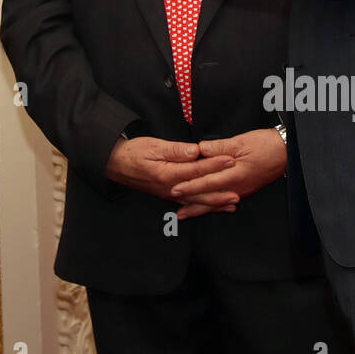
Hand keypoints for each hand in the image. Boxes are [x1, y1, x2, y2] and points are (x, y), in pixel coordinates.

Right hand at [105, 136, 234, 201]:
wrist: (115, 164)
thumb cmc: (133, 152)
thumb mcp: (152, 146)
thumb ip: (174, 150)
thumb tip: (194, 151)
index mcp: (167, 174)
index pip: (196, 169)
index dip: (215, 164)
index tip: (231, 159)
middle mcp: (169, 188)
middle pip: (200, 190)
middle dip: (220, 191)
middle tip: (239, 192)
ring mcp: (168, 194)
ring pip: (196, 201)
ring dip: (215, 203)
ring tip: (232, 204)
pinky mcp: (167, 196)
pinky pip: (188, 203)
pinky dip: (202, 206)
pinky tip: (212, 207)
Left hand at [170, 129, 286, 217]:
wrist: (287, 152)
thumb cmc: (265, 145)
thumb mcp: (241, 141)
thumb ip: (219, 147)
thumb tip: (200, 149)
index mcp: (235, 173)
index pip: (207, 182)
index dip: (190, 186)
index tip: (175, 189)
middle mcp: (238, 186)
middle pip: (210, 198)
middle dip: (193, 205)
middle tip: (177, 213)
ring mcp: (242, 189)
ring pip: (217, 202)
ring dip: (201, 209)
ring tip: (186, 214)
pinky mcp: (246, 189)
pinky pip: (225, 199)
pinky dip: (214, 205)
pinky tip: (208, 208)